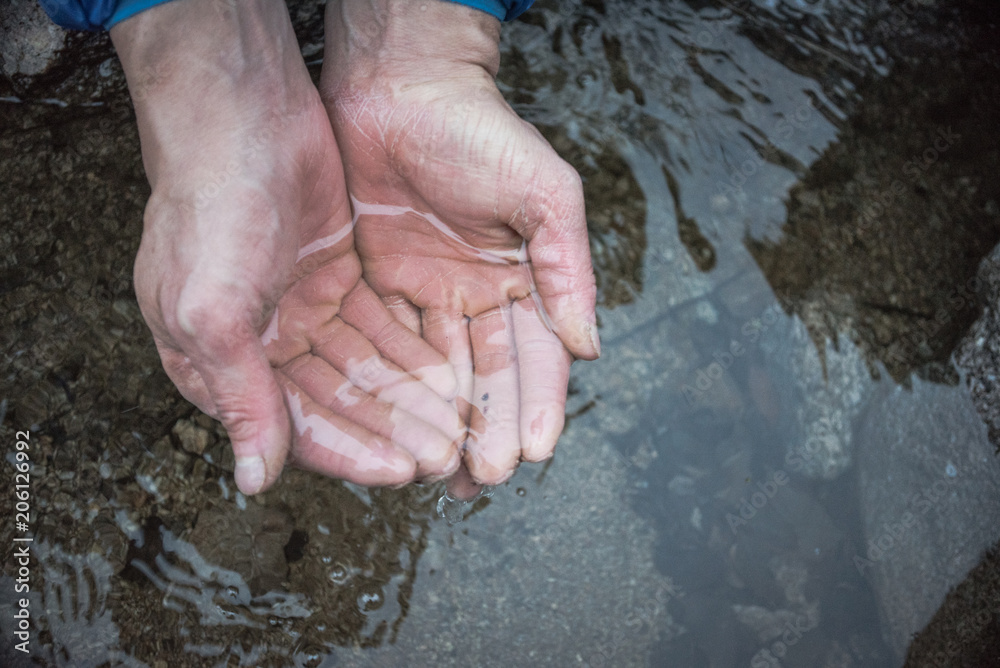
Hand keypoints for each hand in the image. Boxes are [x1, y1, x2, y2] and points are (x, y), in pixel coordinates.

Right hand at [112, 0, 462, 492]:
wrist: (240, 112)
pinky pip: (384, 325)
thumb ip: (239, 394)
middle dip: (395, 428)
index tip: (406, 469)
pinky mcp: (340, 274)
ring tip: (462, 421)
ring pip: (369, 366)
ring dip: (413, 395)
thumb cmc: (210, 208)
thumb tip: (256, 481)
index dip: (352, 451)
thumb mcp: (210, 310)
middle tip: (450, 452)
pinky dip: (415, 349)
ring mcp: (304, 307)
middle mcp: (264, 342)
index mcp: (218, 362)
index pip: (295, 426)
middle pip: (342, 402)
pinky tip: (454, 372)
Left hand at [321, 0, 599, 486]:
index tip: (535, 450)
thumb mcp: (542, 191)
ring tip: (442, 475)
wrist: (398, 87)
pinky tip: (396, 430)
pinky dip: (396, 392)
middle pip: (488, 378)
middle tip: (482, 477)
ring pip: (440, 375)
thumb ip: (567, 267)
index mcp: (526, 280)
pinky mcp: (381, 289)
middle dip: (489, 428)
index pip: (537, 356)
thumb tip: (589, 347)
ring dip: (443, 426)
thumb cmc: (480, 130)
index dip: (538, 403)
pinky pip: (389, 349)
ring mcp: (430, 297)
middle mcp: (480, 297)